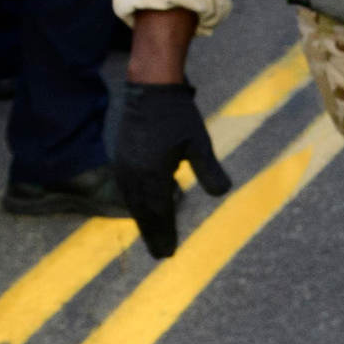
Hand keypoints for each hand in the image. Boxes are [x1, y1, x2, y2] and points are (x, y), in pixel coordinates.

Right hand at [111, 76, 232, 255]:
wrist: (150, 89)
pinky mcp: (121, 158)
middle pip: (143, 212)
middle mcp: (133, 173)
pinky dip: (137, 204)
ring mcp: (124, 166)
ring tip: (153, 238)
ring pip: (133, 202)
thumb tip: (222, 193)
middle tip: (161, 255)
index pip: (159, 211)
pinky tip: (144, 209)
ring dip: (144, 221)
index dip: (165, 233)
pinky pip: (128, 190)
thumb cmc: (178, 115)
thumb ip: (209, 169)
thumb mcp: (198, 142)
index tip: (169, 253)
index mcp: (152, 173)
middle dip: (153, 234)